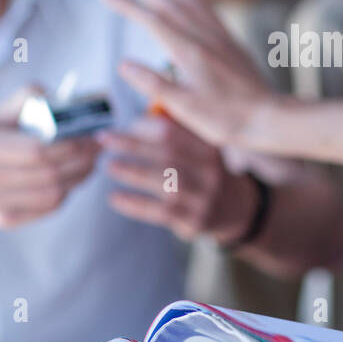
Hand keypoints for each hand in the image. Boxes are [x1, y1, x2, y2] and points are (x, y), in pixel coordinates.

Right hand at [0, 86, 102, 228]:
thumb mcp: (3, 113)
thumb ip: (29, 97)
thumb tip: (58, 98)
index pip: (38, 150)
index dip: (70, 144)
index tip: (90, 135)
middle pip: (50, 173)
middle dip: (82, 160)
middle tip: (98, 148)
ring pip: (54, 193)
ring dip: (80, 177)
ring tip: (91, 162)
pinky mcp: (5, 220)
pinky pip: (49, 208)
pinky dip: (67, 192)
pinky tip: (74, 178)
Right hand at [100, 0, 276, 148]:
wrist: (270, 118)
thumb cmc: (226, 119)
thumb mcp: (185, 107)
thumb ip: (154, 84)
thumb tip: (123, 64)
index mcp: (188, 52)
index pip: (151, 20)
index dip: (127, 5)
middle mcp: (204, 38)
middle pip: (168, 4)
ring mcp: (219, 38)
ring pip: (190, 2)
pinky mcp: (231, 44)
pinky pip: (209, 11)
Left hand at [100, 112, 257, 242]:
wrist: (237, 210)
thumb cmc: (208, 172)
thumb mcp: (203, 149)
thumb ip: (179, 134)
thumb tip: (138, 121)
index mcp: (210, 147)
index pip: (177, 132)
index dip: (149, 126)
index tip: (129, 123)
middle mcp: (210, 170)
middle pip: (167, 154)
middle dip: (132, 144)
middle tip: (105, 139)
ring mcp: (204, 197)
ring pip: (164, 182)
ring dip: (132, 172)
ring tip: (109, 166)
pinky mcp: (194, 220)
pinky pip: (160, 212)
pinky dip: (135, 204)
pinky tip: (115, 198)